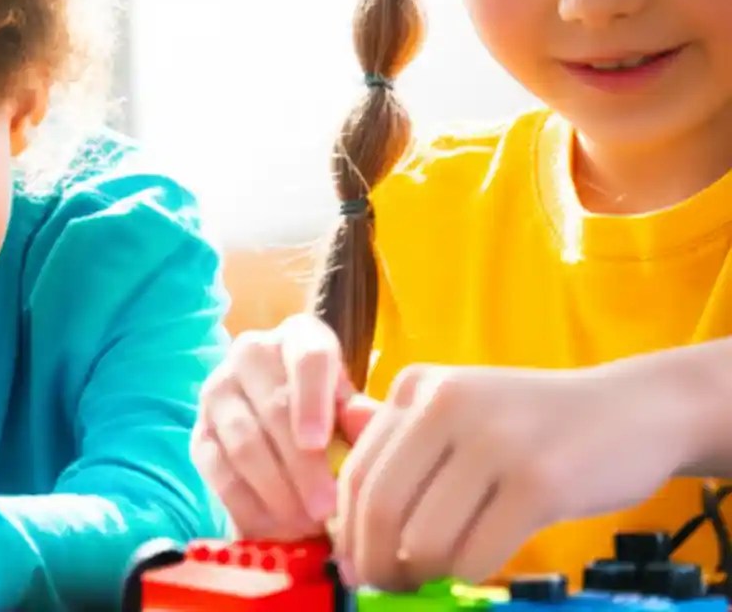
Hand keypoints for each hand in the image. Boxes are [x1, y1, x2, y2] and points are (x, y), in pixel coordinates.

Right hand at [191, 314, 379, 539]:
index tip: (319, 443)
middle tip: (325, 509)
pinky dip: (246, 503)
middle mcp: (251, 353)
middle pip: (273, 407)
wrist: (285, 424)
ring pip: (243, 442)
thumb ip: (364, 417)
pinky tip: (272, 527)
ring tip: (305, 524)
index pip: (306, 359)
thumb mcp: (353, 409)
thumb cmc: (332, 413)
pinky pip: (217, 469)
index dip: (312, 401)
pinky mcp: (199, 431)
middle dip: (301, 465)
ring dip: (275, 489)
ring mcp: (218, 390)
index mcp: (299, 336)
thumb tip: (366, 419)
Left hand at [334, 363, 689, 590]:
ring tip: (435, 577)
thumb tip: (342, 525)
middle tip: (385, 586)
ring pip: (425, 537)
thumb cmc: (532, 425)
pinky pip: (476, 553)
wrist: (632, 410)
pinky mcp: (540, 481)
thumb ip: (402, 450)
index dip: (347, 530)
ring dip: (423, 573)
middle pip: (382, 507)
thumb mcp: (458, 412)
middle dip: (375, 561)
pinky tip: (476, 567)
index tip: (352, 563)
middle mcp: (448, 404)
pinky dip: (467, 573)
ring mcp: (496, 440)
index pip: (358, 472)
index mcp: (417, 386)